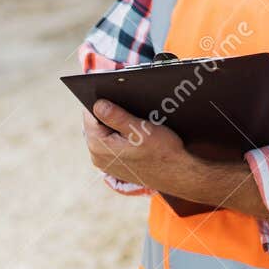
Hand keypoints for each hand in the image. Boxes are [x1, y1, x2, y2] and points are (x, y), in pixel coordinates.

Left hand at [83, 99, 268, 216]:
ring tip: (136, 122)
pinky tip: (137, 135)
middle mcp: (97, 156)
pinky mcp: (114, 166)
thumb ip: (116, 116)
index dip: (102, 101)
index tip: (114, 93)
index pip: (90, 114)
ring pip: (104, 133)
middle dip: (110, 114)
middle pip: (96, 124)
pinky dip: (121, 136)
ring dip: (117, 125)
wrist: (178, 175)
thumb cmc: (162, 152)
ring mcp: (105, 163)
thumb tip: (98, 103)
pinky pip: (111, 144)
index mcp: (99, 145)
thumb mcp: (140, 129)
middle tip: (131, 108)